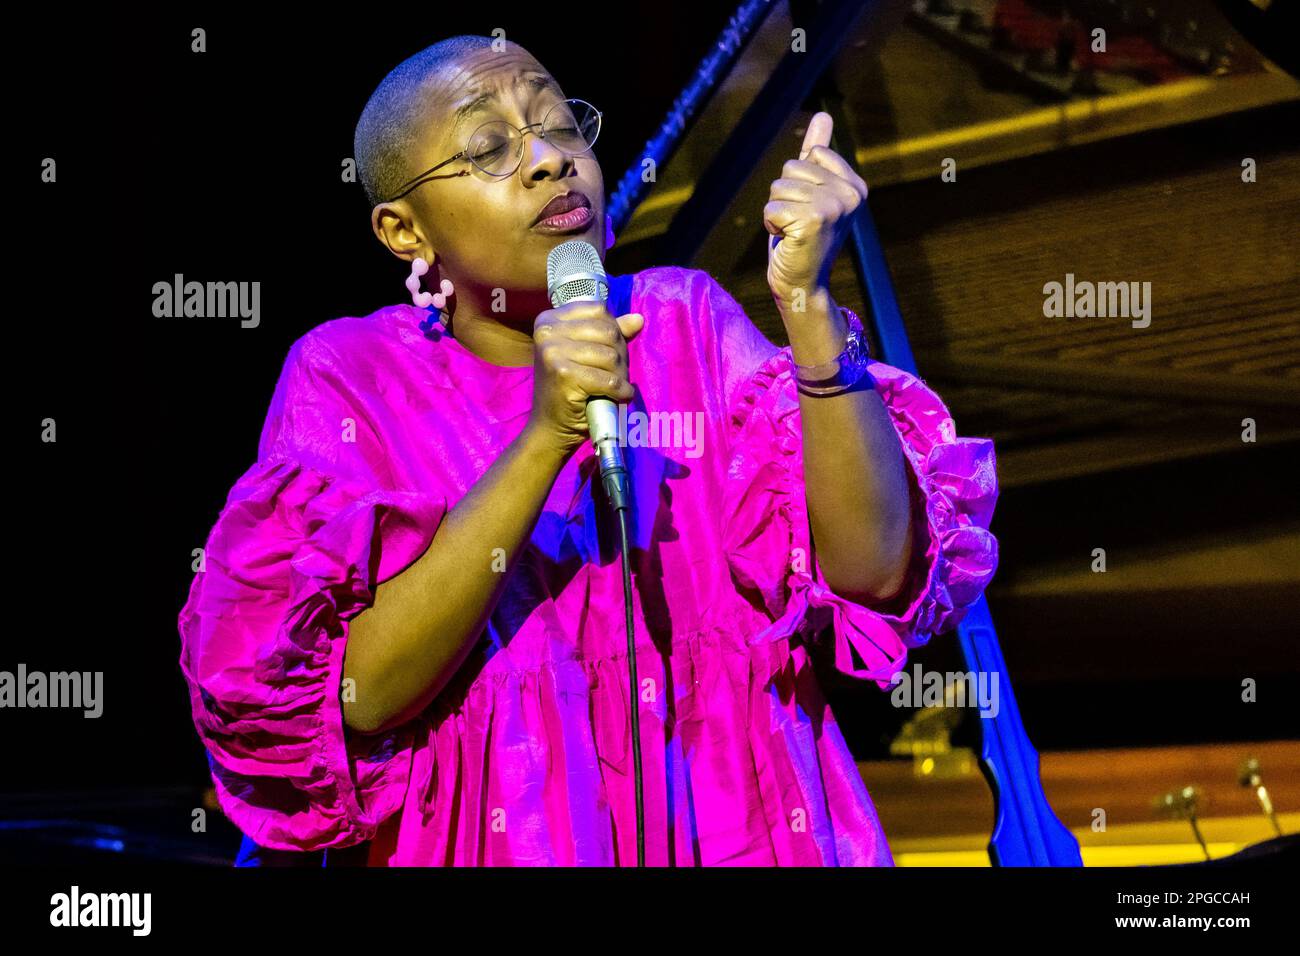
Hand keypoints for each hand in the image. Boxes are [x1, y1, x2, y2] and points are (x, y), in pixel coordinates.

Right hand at [526, 301, 643, 457]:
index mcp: (549, 320)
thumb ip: (610, 333)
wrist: (550, 427)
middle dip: (620, 355)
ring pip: (611, 356)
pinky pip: (610, 380)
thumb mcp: (586, 354)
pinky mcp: (564, 375)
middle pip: (608, 331)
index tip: (609, 351)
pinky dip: (621, 392)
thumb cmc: (569, 389)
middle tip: (615, 374)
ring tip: (614, 387)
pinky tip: (619, 397)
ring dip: (621, 375)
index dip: (614, 330)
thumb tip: (638, 319)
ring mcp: (553, 353)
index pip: (598, 309)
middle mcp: (547, 332)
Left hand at [764, 111, 867, 312]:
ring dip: (776, 211)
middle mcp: (851, 194)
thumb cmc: (805, 238)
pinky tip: (787, 241)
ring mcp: (834, 208)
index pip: (812, 153)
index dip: (799, 179)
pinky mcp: (812, 222)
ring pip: (779, 187)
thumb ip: (819, 155)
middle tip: (799, 224)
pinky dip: (771, 225)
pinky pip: (771, 207)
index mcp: (856, 185)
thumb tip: (823, 114)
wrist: (802, 284)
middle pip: (792, 167)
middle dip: (785, 195)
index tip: (810, 208)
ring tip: (793, 232)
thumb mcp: (814, 192)